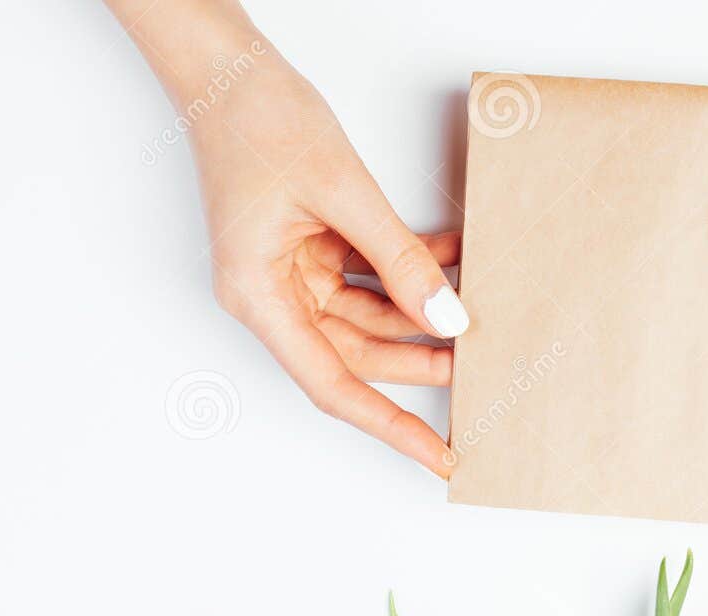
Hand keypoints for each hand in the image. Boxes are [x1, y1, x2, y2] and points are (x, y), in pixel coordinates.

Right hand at [109, 1, 462, 475]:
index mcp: (259, 296)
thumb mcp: (343, 190)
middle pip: (358, 354)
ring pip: (369, 317)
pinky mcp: (309, 248)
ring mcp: (290, 273)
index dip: (391, 426)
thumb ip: (397, 258)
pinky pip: (367, 276)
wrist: (227, 67)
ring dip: (421, 311)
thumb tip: (447, 317)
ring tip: (475, 307)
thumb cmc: (258, 119)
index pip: (333, 386)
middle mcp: (271, 295)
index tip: (438, 457)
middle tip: (480, 364)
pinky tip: (449, 260)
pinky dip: (407, 270)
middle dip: (420, 359)